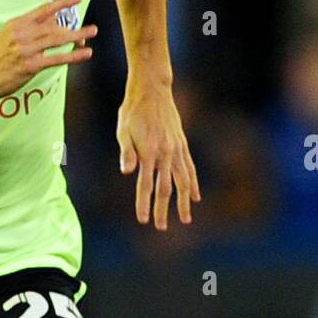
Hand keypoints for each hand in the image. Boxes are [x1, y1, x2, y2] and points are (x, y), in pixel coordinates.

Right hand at [0, 0, 96, 101]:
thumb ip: (27, 30)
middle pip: (54, 25)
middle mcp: (23, 34)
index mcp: (17, 24)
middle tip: (90, 28)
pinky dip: (74, 56)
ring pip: (58, 39)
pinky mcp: (31, 65)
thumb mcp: (7, 37)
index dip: (62, 4)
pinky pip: (57, 58)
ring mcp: (27, 49)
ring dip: (78, 35)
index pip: (44, 10)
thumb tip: (52, 25)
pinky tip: (86, 53)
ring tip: (92, 31)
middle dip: (73, 25)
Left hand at [116, 78, 200, 229]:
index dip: (144, 204)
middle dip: (163, 210)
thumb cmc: (132, 111)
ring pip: (182, 181)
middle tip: (162, 227)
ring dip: (183, 201)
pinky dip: (193, 183)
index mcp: (148, 152)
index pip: (145, 185)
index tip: (143, 220)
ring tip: (186, 219)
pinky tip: (195, 196)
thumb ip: (127, 152)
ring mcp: (176, 149)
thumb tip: (127, 172)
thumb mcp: (123, 130)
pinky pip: (189, 168)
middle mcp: (165, 153)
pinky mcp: (181, 144)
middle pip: (165, 188)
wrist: (152, 90)